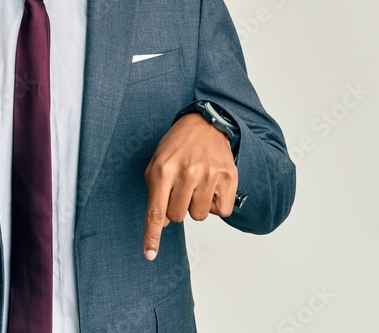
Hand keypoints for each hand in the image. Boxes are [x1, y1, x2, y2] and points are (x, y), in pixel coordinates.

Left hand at [143, 113, 236, 259]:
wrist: (205, 124)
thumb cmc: (177, 146)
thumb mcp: (156, 164)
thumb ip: (155, 194)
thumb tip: (162, 225)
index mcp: (163, 170)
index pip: (156, 211)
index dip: (152, 236)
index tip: (150, 255)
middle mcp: (186, 173)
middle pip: (178, 217)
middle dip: (177, 208)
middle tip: (181, 188)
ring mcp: (209, 175)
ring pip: (199, 216)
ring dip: (196, 206)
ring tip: (197, 184)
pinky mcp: (229, 178)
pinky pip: (222, 212)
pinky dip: (216, 205)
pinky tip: (212, 186)